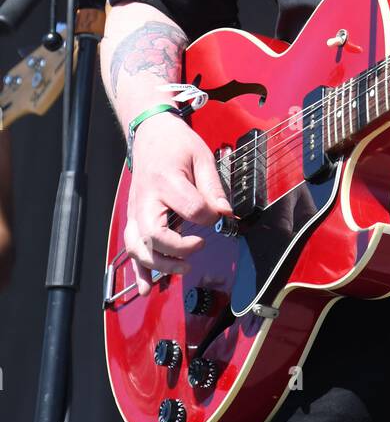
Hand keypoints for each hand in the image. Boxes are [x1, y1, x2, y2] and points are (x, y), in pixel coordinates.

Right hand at [124, 114, 231, 296]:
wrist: (150, 133)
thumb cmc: (176, 143)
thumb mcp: (202, 157)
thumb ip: (213, 188)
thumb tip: (225, 214)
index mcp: (166, 180)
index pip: (190, 208)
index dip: (208, 217)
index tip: (217, 214)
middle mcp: (146, 200)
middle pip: (154, 236)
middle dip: (177, 250)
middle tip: (200, 247)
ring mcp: (136, 211)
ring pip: (139, 248)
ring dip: (160, 264)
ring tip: (182, 268)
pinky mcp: (134, 219)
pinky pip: (132, 249)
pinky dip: (139, 271)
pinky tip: (149, 288)